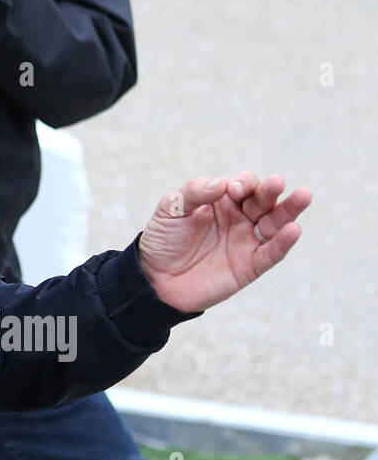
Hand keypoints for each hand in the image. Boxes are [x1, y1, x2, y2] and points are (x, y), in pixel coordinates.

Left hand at [138, 172, 311, 313]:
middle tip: (277, 182)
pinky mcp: (250, 266)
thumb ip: (195, 192)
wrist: (155, 277)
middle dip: (271, 191)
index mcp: (221, 201)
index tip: (231, 189)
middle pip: (263, 201)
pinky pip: (271, 253)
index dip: (243, 183)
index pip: (243, 185)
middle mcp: (239, 219)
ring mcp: (246, 242)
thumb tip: (223, 183)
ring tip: (304, 195)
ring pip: (275, 223)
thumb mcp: (171, 208)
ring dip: (290, 210)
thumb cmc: (163, 239)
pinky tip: (294, 229)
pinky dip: (284, 242)